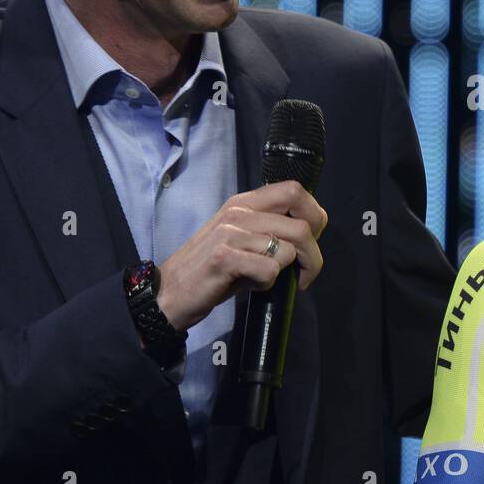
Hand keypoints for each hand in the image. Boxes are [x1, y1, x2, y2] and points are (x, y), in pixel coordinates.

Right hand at [155, 180, 327, 331]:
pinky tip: (251, 285)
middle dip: (312, 255)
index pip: (295, 190)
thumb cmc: (213, 269)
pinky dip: (267, 283)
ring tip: (271, 281)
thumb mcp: (241, 238)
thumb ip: (270, 228)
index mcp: (244, 202)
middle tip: (304, 274)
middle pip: (302, 225)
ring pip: (289, 249)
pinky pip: (270, 270)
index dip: (314, 216)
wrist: (169, 293)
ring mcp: (230, 233)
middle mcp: (238, 211)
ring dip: (289, 272)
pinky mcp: (224, 258)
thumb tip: (309, 232)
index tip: (311, 240)